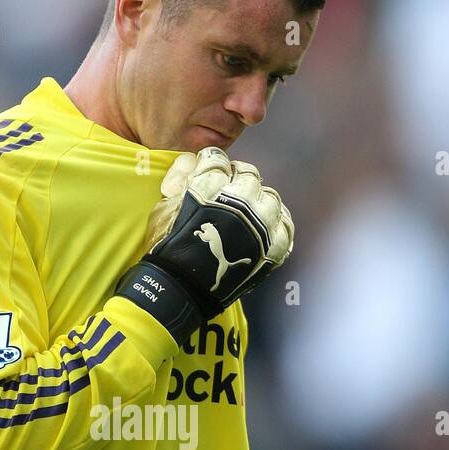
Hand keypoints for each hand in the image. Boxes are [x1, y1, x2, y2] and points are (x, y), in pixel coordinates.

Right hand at [114, 147, 293, 343]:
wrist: (181, 289)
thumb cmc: (167, 247)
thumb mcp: (163, 206)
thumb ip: (181, 176)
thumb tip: (197, 161)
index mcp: (211, 186)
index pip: (218, 159)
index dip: (213, 165)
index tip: (211, 173)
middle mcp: (240, 201)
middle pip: (248, 175)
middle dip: (237, 180)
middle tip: (228, 195)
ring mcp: (261, 225)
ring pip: (270, 198)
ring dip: (258, 202)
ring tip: (247, 215)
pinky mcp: (274, 247)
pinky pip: (285, 225)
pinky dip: (276, 224)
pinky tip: (265, 228)